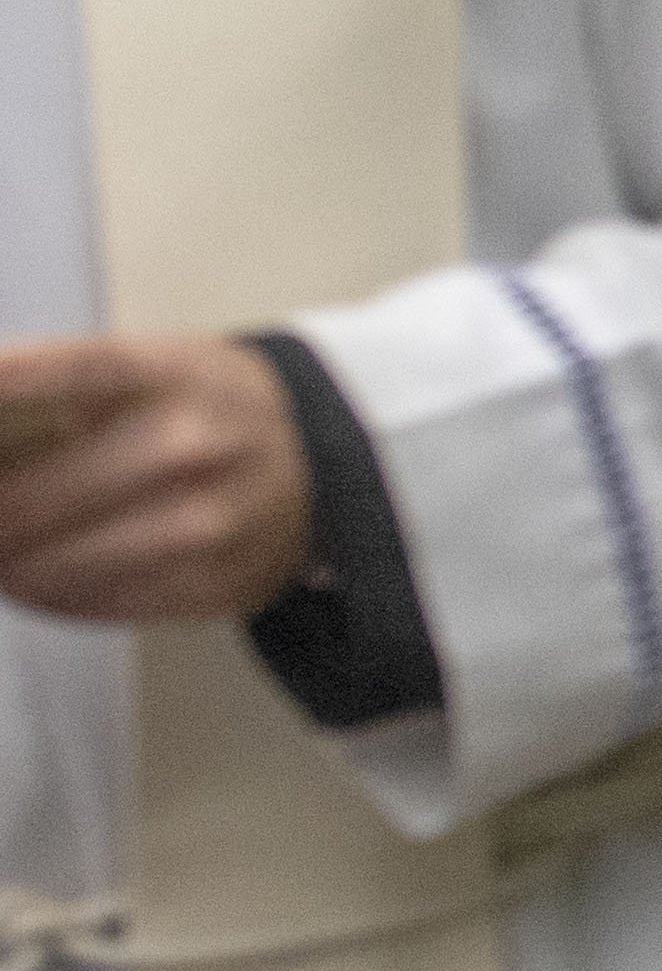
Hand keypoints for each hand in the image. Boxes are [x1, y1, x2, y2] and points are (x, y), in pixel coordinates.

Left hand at [0, 335, 314, 628]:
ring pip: (76, 561)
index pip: (87, 367)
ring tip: (0, 560)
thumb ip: (70, 390)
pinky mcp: (221, 582)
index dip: (19, 379)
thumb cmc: (206, 410)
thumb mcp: (160, 371)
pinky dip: (57, 598)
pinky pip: (110, 603)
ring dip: (16, 567)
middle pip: (56, 488)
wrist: (320, 465)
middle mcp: (202, 442)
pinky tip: (37, 584)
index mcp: (180, 373)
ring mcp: (218, 518)